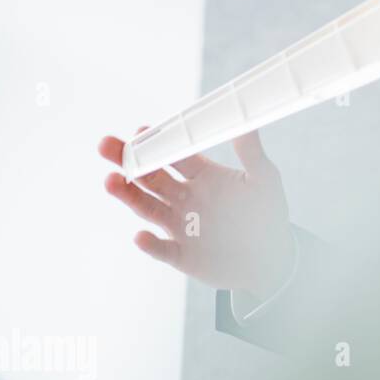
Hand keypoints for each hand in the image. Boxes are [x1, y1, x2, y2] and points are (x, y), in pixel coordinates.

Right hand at [99, 128, 294, 297]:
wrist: (273, 256)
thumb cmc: (266, 214)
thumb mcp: (265, 180)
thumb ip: (252, 152)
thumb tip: (245, 123)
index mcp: (202, 176)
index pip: (174, 155)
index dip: (158, 143)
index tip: (141, 130)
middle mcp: (184, 198)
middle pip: (150, 177)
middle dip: (128, 161)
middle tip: (107, 146)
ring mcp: (180, 226)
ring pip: (147, 208)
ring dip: (128, 195)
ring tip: (110, 181)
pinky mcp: (182, 254)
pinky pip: (161, 249)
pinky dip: (150, 244)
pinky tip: (141, 236)